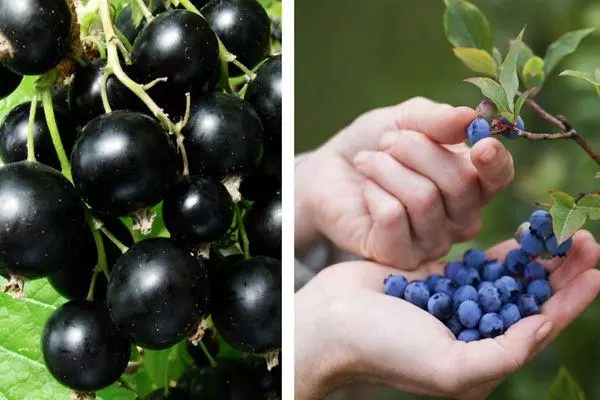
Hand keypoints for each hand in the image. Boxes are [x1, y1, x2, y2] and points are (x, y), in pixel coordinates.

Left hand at [295, 97, 514, 268]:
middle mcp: (459, 218)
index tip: (480, 144)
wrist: (328, 172)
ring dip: (387, 168)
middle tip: (387, 141)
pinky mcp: (399, 255)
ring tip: (367, 161)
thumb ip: (438, 119)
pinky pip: (394, 216)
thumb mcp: (404, 120)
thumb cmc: (373, 145)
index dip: (495, 162)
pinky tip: (365, 190)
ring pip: (424, 198)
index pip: (499, 178)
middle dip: (416, 149)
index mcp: (471, 183)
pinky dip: (373, 192)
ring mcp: (431, 242)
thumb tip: (471, 118)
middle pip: (459, 183)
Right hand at [295, 231, 599, 399]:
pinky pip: (476, 262)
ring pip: (506, 277)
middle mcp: (473, 331)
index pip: (539, 327)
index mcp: (481, 359)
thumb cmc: (385, 350)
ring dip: (535, 257)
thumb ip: (502, 353)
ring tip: (560, 231)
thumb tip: (543, 328)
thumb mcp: (449, 368)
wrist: (333, 322)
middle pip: (528, 298)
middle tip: (585, 240)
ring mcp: (455, 302)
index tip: (595, 270)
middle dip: (559, 272)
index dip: (570, 300)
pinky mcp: (436, 278)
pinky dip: (500, 250)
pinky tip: (520, 235)